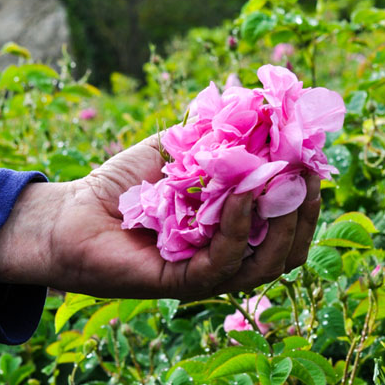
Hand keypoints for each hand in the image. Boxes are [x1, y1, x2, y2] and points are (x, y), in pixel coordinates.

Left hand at [0, 135, 320, 300]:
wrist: (70, 215)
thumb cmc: (125, 185)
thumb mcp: (179, 149)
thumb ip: (218, 133)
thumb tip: (261, 101)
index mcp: (233, 232)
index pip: (287, 225)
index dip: (307, 193)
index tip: (314, 154)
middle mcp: (227, 259)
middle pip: (288, 250)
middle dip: (306, 209)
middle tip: (310, 170)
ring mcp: (208, 275)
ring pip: (268, 263)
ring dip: (284, 220)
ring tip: (286, 178)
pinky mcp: (184, 283)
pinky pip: (226, 260)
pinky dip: (242, 224)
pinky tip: (244, 190)